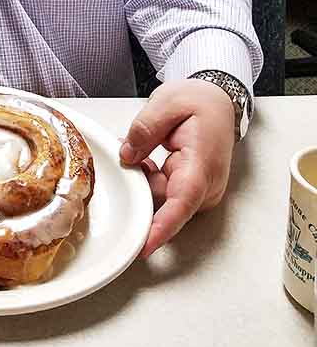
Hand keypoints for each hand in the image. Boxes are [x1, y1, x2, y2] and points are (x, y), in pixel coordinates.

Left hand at [120, 79, 235, 257]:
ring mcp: (200, 191)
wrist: (219, 101)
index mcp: (201, 163)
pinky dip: (150, 179)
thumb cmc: (201, 101)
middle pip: (165, 204)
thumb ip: (144, 129)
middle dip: (140, 186)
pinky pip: (165, 195)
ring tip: (142, 147)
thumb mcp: (167, 102)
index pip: (182, 202)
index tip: (143, 246)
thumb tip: (127, 155)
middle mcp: (206, 185)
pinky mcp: (192, 191)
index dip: (162, 227)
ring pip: (162, 200)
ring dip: (144, 180)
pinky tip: (146, 158)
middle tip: (132, 151)